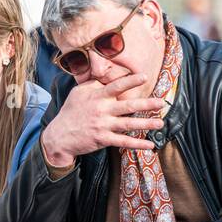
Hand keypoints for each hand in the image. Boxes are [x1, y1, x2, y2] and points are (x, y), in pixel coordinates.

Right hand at [39, 72, 166, 166]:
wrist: (59, 136)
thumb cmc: (70, 112)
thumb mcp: (78, 93)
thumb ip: (93, 84)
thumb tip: (106, 76)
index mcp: (97, 97)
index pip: (116, 86)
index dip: (130, 81)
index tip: (144, 76)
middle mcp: (102, 110)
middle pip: (128, 106)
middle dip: (147, 104)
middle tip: (162, 103)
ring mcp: (103, 125)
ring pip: (128, 124)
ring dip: (146, 124)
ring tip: (160, 123)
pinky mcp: (103, 139)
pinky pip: (123, 142)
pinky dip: (137, 144)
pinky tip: (150, 145)